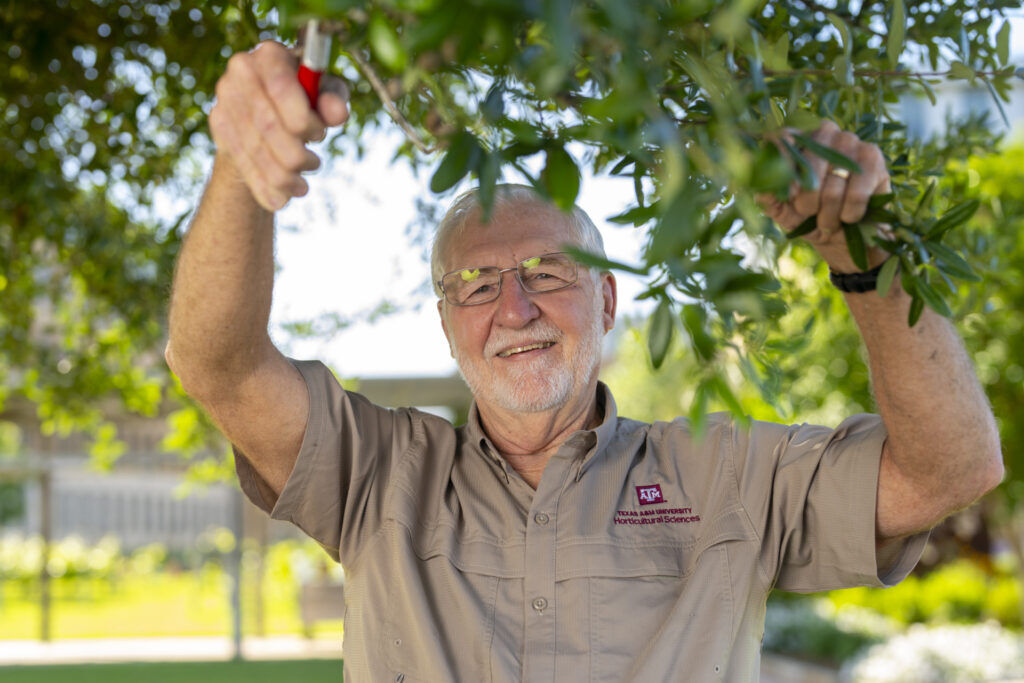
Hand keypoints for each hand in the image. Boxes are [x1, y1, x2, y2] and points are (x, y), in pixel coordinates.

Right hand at [209, 41, 349, 210]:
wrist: (271, 102)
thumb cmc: (308, 93)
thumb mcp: (327, 90)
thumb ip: (334, 98)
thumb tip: (338, 114)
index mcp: (270, 54)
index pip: (281, 88)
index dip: (304, 120)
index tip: (320, 136)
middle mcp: (240, 72)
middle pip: (267, 124)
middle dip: (295, 154)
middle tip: (314, 164)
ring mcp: (225, 99)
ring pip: (254, 148)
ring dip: (282, 176)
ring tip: (301, 187)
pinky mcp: (218, 125)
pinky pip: (241, 162)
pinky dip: (263, 187)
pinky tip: (280, 199)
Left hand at [757, 121, 889, 272]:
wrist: (843, 237)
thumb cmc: (807, 218)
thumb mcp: (780, 210)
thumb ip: (765, 191)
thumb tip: (744, 160)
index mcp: (796, 139)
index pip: (783, 139)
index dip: (784, 171)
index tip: (789, 197)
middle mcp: (823, 132)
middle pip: (809, 166)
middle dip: (807, 203)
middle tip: (809, 214)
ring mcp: (850, 141)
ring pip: (832, 187)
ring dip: (828, 215)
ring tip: (828, 221)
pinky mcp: (873, 157)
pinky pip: (856, 192)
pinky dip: (849, 213)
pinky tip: (849, 217)